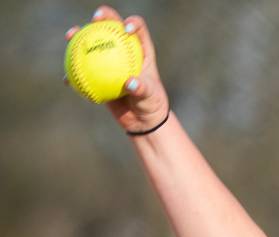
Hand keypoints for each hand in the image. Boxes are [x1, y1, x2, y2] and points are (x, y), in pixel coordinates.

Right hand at [65, 5, 168, 132]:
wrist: (141, 118)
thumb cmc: (151, 104)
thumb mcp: (150, 97)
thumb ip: (142, 89)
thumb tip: (129, 83)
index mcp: (140, 50)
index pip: (138, 29)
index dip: (132, 23)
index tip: (125, 28)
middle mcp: (124, 50)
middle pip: (111, 27)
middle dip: (103, 16)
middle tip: (95, 18)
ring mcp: (108, 59)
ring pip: (92, 42)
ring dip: (78, 35)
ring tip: (70, 35)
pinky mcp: (97, 72)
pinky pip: (82, 69)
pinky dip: (73, 71)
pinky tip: (67, 78)